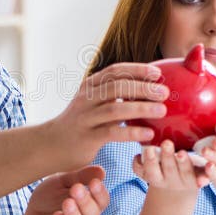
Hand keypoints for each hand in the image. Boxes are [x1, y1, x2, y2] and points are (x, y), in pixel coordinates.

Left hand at [14, 165, 108, 214]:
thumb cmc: (48, 200)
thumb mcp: (61, 183)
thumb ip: (79, 177)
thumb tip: (101, 171)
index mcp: (89, 206)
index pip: (102, 202)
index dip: (100, 193)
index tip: (94, 182)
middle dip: (86, 202)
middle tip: (76, 189)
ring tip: (67, 202)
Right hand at [43, 63, 168, 170]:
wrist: (51, 145)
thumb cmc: (80, 124)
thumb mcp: (93, 103)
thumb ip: (113, 96)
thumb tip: (147, 89)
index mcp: (89, 86)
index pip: (115, 71)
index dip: (137, 70)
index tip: (157, 73)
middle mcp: (86, 99)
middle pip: (117, 87)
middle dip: (143, 88)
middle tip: (164, 92)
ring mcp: (85, 118)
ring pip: (115, 109)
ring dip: (141, 108)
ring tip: (162, 110)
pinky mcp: (86, 138)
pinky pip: (112, 133)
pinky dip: (132, 132)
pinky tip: (148, 134)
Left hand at [133, 140, 205, 200]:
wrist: (176, 187)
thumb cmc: (192, 170)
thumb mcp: (202, 170)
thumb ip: (207, 168)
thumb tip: (212, 161)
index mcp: (189, 179)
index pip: (188, 172)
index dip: (185, 164)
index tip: (182, 153)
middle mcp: (173, 181)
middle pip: (170, 170)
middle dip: (168, 157)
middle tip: (167, 143)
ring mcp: (157, 179)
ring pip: (152, 173)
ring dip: (151, 161)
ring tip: (149, 148)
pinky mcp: (145, 175)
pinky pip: (139, 172)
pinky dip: (136, 164)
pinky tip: (137, 155)